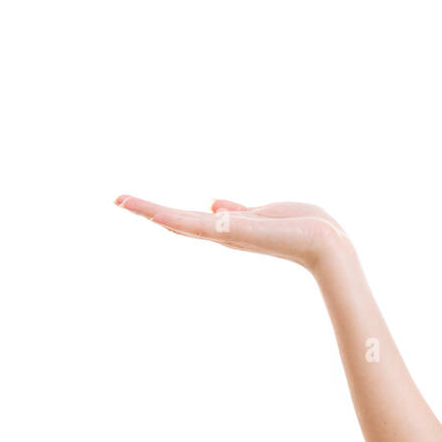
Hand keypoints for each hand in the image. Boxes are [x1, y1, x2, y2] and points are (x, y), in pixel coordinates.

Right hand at [115, 195, 349, 272]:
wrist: (325, 243)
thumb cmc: (300, 228)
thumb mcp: (262, 214)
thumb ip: (236, 211)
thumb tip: (213, 202)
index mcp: (227, 229)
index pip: (186, 220)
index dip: (159, 211)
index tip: (132, 200)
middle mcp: (223, 235)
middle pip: (177, 223)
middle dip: (146, 210)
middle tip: (117, 198)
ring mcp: (228, 235)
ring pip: (182, 223)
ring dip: (152, 211)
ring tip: (124, 200)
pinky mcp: (238, 232)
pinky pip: (203, 225)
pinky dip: (179, 220)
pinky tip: (158, 215)